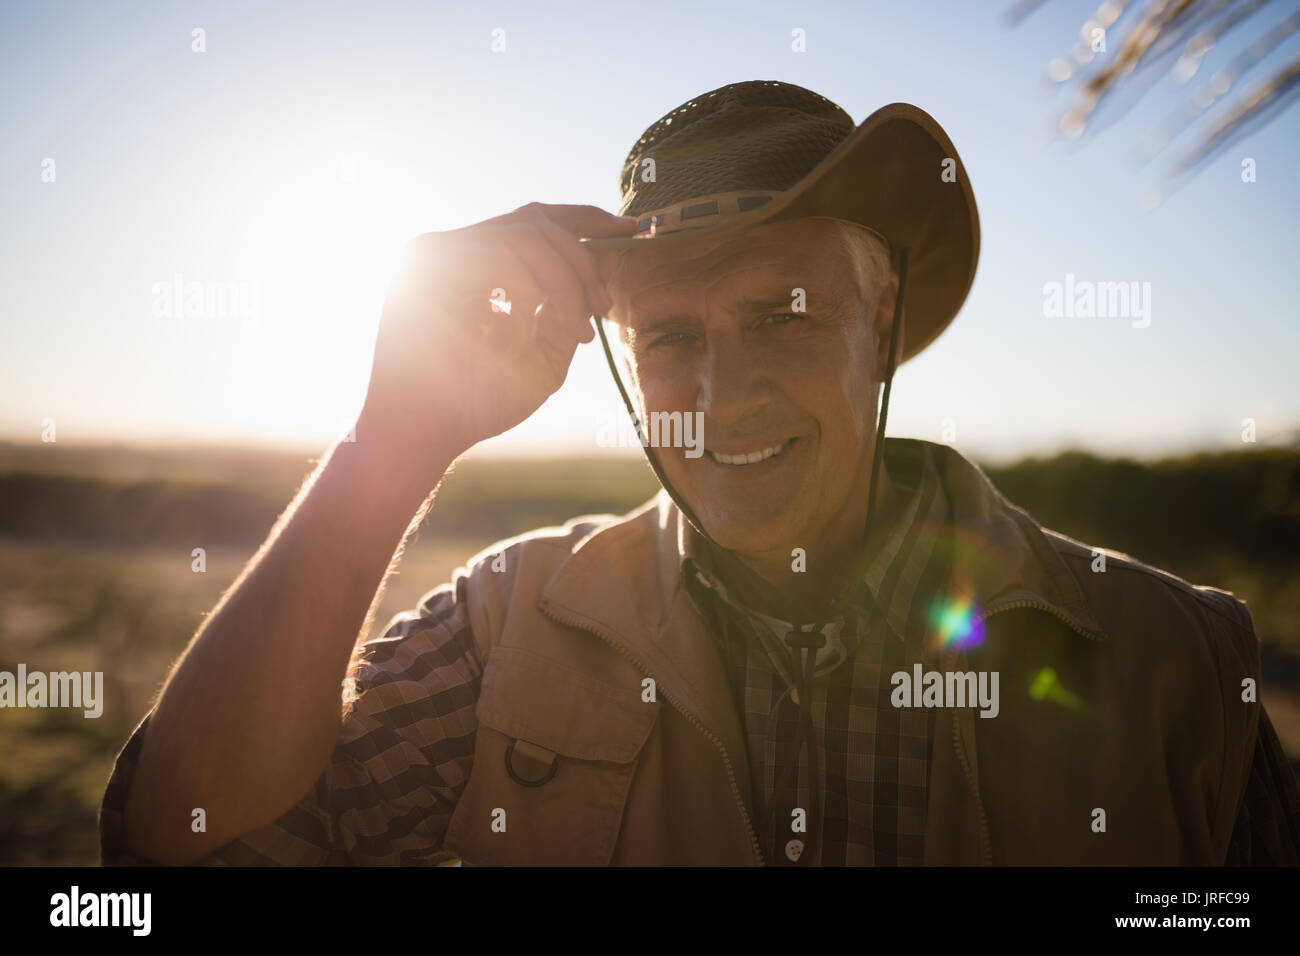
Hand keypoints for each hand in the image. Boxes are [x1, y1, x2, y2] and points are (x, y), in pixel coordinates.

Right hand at [357, 203, 637, 469]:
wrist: (424, 433)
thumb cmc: (479, 402)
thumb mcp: (544, 353)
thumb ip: (567, 312)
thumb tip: (595, 274)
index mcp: (478, 266)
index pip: (535, 223)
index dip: (585, 222)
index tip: (630, 230)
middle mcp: (454, 250)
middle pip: (534, 220)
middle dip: (581, 260)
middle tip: (602, 304)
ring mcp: (435, 252)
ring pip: (522, 234)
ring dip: (561, 280)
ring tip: (572, 327)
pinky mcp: (423, 261)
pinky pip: (496, 253)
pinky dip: (525, 290)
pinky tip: (523, 334)